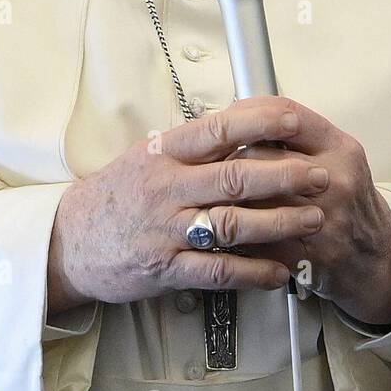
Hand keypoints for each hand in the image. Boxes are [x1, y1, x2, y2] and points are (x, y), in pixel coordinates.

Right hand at [46, 99, 330, 314]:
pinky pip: (217, 272)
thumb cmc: (118, 196)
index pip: (218, 129)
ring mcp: (166, 230)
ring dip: (279, 223)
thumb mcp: (147, 157)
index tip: (294, 118)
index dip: (260, 122)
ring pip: (232, 224)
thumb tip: (244, 127)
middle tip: (320, 175)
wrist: (70, 241)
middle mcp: (166, 188)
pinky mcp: (165, 269)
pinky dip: (253, 273)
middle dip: (284, 176)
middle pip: (235, 177)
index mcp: (164, 154)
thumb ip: (192, 147)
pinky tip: (279, 271)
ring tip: (313, 220)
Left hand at [238, 97, 390, 326]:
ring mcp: (321, 219)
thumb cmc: (348, 201)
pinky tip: (228, 226)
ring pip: (250, 198)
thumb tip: (243, 117)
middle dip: (229, 160)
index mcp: (340, 149)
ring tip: (217, 195)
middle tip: (215, 164)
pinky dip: (234, 231)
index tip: (230, 121)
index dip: (249, 114)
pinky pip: (253, 237)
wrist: (373, 257)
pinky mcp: (305, 254)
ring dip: (225, 197)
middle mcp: (334, 180)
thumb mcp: (336, 157)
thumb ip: (298, 136)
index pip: (286, 115)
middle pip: (258, 156)